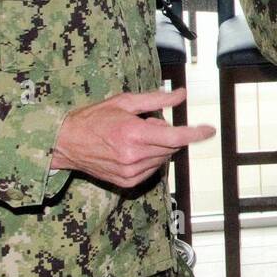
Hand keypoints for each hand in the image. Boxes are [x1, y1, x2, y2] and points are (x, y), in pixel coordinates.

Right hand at [50, 88, 215, 189]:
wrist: (66, 143)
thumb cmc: (94, 118)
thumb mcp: (125, 102)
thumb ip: (157, 99)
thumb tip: (181, 95)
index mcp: (134, 134)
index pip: (176, 137)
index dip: (195, 133)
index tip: (209, 130)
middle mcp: (134, 156)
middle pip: (170, 146)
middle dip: (166, 133)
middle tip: (145, 124)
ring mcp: (130, 172)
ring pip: (163, 158)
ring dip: (158, 146)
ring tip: (133, 137)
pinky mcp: (127, 181)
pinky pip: (152, 169)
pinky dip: (149, 158)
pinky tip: (131, 150)